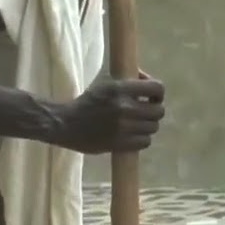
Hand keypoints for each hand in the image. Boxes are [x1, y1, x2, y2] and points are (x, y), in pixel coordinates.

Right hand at [49, 75, 164, 153]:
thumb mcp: (106, 82)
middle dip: (154, 110)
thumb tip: (146, 79)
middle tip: (145, 111)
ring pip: (153, 128)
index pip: (157, 88)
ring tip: (137, 124)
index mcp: (121, 89)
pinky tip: (133, 135)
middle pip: (159, 111)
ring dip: (148, 125)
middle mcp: (125, 108)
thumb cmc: (87, 101)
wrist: (66, 124)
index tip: (150, 96)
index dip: (157, 93)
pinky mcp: (120, 144)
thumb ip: (128, 79)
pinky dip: (142, 139)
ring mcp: (123, 128)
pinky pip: (145, 142)